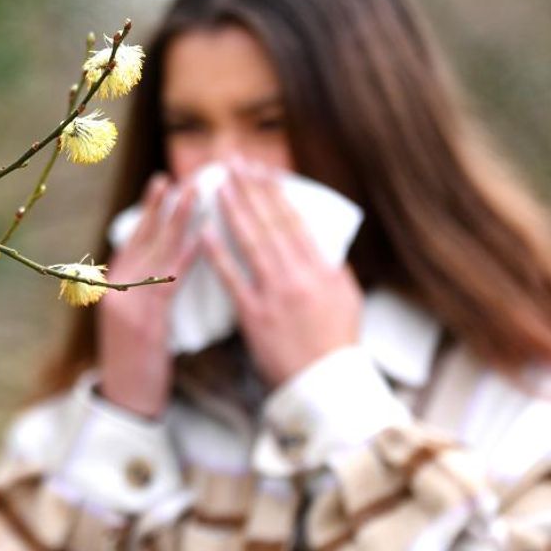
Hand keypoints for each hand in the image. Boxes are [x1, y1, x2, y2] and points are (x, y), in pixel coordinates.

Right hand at [98, 173, 198, 418]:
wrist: (125, 407)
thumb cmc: (137, 368)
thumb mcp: (133, 325)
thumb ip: (142, 293)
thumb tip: (162, 268)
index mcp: (110, 288)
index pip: (133, 240)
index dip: (149, 211)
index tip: (164, 183)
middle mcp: (113, 290)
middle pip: (142, 238)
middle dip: (163, 204)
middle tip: (182, 174)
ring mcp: (126, 304)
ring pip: (156, 252)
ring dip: (178, 219)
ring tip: (195, 191)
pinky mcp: (143, 323)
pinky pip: (167, 281)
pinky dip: (185, 255)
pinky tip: (201, 237)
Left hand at [200, 158, 361, 388]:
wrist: (327, 388)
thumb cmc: (337, 343)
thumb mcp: (347, 298)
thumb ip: (333, 265)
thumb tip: (322, 237)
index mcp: (322, 269)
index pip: (294, 220)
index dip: (276, 191)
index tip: (262, 168)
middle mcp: (299, 276)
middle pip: (270, 223)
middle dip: (250, 189)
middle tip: (233, 162)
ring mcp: (275, 295)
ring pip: (251, 242)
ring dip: (233, 209)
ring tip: (218, 184)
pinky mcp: (254, 315)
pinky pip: (232, 278)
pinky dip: (217, 253)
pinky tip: (203, 230)